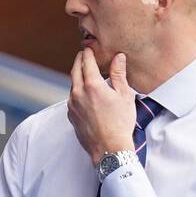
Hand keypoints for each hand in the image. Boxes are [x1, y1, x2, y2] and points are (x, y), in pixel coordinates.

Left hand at [68, 48, 135, 166]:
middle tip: (83, 55)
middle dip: (79, 61)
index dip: (87, 53)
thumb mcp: (124, 95)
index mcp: (92, 86)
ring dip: (78, 77)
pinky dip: (77, 92)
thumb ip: (119, 74)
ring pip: (73, 85)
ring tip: (86, 74)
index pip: (86, 62)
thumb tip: (118, 57)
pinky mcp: (71, 115)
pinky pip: (72, 99)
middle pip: (75, 70)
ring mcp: (72, 105)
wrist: (109, 148)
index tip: (88, 48)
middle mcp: (78, 93)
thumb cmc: (120, 123)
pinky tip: (86, 94)